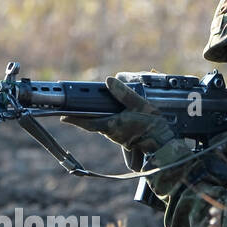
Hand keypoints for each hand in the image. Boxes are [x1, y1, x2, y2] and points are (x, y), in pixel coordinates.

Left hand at [61, 76, 176, 154]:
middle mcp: (111, 132)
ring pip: (101, 124)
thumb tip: (110, 81)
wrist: (163, 145)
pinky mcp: (123, 138)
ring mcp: (116, 136)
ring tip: (88, 108)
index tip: (62, 116)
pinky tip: (111, 113)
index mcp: (112, 125)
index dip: (74, 119)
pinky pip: (110, 127)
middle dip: (82, 115)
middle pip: (92, 122)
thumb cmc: (152, 127)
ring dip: (94, 117)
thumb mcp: (140, 106)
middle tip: (71, 108)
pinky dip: (106, 120)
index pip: (88, 122)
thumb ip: (125, 94)